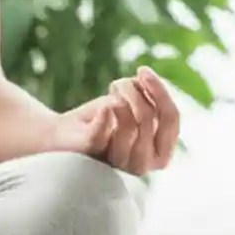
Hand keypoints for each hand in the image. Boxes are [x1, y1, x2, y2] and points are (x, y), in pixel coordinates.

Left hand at [49, 66, 180, 175]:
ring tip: (111, 91)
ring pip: (129, 122)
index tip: (142, 70)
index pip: (171, 119)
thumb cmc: (103, 119)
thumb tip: (152, 84)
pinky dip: (105, 114)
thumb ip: (151, 100)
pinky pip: (103, 132)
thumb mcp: (134, 107)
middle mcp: (142, 164)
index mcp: (160, 155)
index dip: (160, 91)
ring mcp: (117, 162)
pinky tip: (105, 106)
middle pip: (149, 116)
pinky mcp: (93, 154)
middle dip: (135, 92)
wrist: (63, 133)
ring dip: (119, 96)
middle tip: (119, 82)